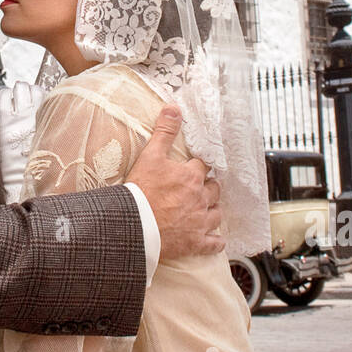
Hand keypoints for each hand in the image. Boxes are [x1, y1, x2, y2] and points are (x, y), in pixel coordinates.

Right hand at [127, 104, 220, 260]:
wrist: (135, 225)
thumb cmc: (141, 191)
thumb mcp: (150, 156)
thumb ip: (164, 131)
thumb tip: (174, 108)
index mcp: (191, 177)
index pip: (203, 166)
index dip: (199, 167)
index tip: (195, 167)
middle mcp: (200, 198)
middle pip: (214, 189)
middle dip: (209, 187)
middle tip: (200, 188)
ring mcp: (200, 221)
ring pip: (217, 213)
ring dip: (213, 210)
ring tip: (208, 209)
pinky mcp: (195, 242)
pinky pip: (213, 243)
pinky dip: (216, 241)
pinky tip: (216, 240)